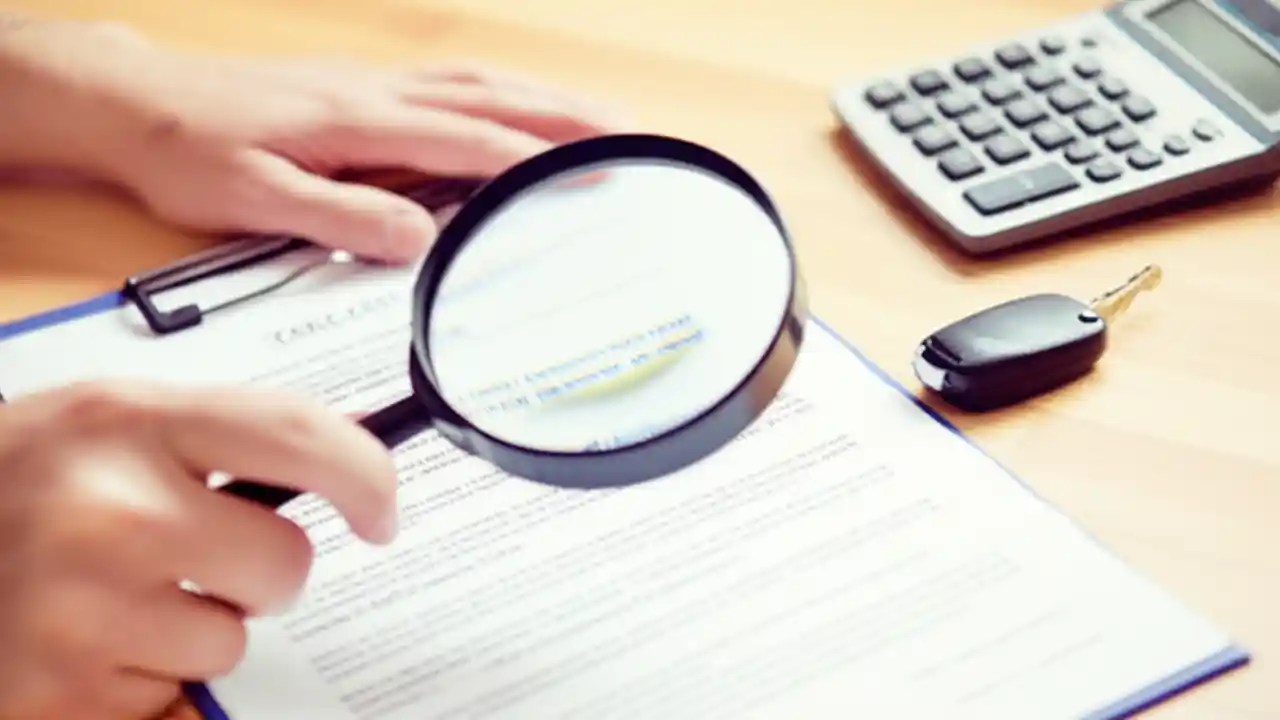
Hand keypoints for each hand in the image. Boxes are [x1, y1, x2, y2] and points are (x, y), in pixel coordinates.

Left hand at [0, 18, 622, 261]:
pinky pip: (454, 83)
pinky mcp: (362, 88)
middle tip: (635, 138)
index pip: (468, 140)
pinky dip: (505, 92)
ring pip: (481, 83)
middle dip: (570, 117)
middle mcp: (378, 94)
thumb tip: (417, 237)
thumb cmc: (188, 149)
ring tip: (603, 121)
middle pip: (495, 97)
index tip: (596, 174)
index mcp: (358, 122)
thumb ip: (337, 217)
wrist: (136, 102)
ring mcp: (374, 85)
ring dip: (548, 100)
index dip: (536, 160)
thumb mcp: (249, 197)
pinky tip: (521, 107)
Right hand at [0, 381, 399, 718]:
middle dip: (254, 571)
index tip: (380, 513)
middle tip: (186, 558)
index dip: (366, 477)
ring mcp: (79, 615)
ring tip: (108, 600)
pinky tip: (88, 650)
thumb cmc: (15, 482)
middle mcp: (106, 514)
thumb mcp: (107, 425)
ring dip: (190, 634)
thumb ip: (220, 438)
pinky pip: (180, 707)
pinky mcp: (61, 699)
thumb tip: (349, 467)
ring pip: (230, 644)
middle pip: (283, 564)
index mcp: (125, 422)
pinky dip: (148, 689)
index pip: (298, 435)